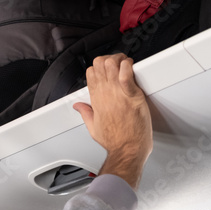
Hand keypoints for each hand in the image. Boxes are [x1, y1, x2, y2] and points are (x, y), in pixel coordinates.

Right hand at [72, 54, 152, 189]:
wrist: (128, 151)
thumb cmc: (115, 142)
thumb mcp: (93, 127)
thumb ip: (85, 113)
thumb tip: (78, 106)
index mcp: (96, 100)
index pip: (91, 72)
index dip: (99, 66)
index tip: (108, 69)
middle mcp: (105, 94)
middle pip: (99, 63)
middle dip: (109, 59)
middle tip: (119, 64)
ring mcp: (118, 94)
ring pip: (111, 63)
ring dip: (119, 60)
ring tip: (126, 65)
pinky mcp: (132, 96)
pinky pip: (127, 74)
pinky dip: (128, 66)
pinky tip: (130, 67)